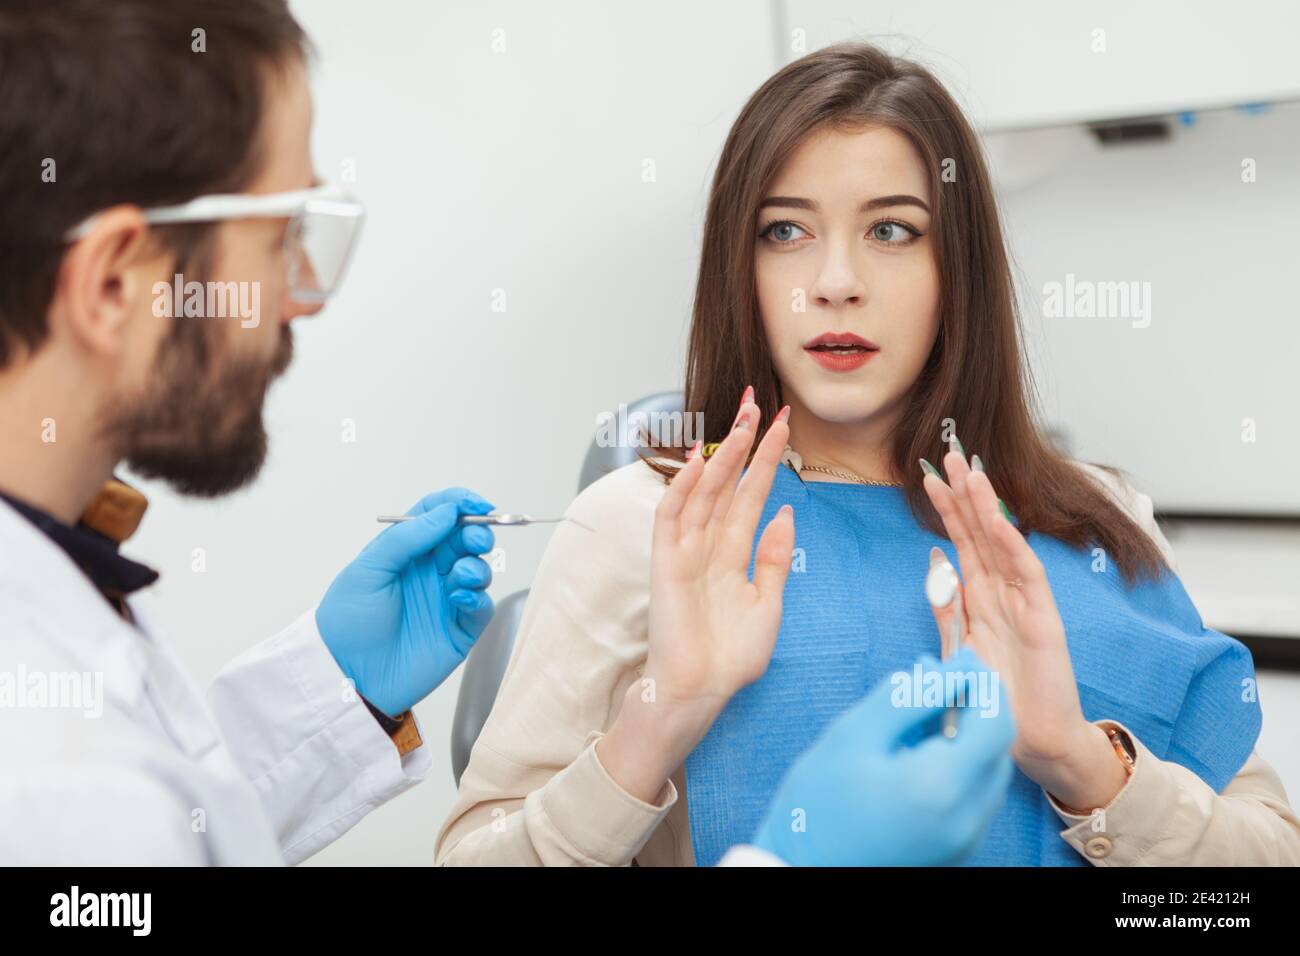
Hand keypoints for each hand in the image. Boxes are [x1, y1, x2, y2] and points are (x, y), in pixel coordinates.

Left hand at [316, 487, 496, 716]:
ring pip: (479, 569)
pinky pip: (482, 605)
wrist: (348, 677)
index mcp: (405, 551)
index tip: (477, 504)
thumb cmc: (348, 623)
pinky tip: (458, 601)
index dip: (460, 503)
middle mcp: (429, 572)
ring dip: (477, 566)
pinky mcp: (459, 629)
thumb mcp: (368, 569)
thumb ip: (407, 538)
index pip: (438, 514)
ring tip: (461, 576)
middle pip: (465, 538)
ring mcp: (446, 599)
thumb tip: (447, 512)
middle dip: (477, 532)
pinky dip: (477, 597)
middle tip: (476, 539)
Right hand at [597, 390, 795, 802]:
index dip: (768, 459)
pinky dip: (682, 488)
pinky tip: (697, 460)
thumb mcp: (769, 604)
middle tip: (762, 404)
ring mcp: (686, 551)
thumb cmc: (731, 657)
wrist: (702, 691)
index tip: (784, 424)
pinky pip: (672, 518)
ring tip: (742, 421)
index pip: (752, 494)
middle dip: (746, 444)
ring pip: (704, 491)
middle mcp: (709, 544)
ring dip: (721, 456)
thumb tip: (786, 514)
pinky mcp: (665, 563)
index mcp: (734, 553)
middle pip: (728, 483)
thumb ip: (774, 559)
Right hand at [754, 647, 1015, 865]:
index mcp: (942, 786)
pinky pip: (973, 797)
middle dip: (974, 705)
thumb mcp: (852, 736)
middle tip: (937, 675)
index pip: (994, 723)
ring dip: (967, 734)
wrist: (800, 868)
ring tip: (924, 708)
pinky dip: (959, 764)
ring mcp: (964, 839)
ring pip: (987, 772)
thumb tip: (945, 673)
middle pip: (996, 748)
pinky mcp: (955, 850)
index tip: (960, 656)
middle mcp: (966, 818)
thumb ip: (904, 699)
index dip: (982, 683)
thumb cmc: (816, 805)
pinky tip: (922, 748)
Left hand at [921, 445, 1125, 810]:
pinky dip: (1011, 545)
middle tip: (948, 454)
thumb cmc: (997, 699)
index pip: (961, 543)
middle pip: (981, 534)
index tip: (928, 477)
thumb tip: (934, 562)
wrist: (1033, 743)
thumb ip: (946, 608)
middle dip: (964, 494)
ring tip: (970, 471)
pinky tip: (995, 519)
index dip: (947, 510)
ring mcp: (1025, 604)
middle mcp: (1003, 594)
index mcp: (981, 599)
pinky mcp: (1044, 621)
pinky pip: (1026, 575)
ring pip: (1003, 544)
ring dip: (986, 507)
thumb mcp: (957, 649)